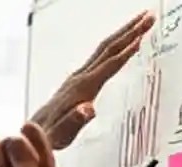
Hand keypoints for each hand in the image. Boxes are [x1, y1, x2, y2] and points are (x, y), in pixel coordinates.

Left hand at [31, 11, 155, 148]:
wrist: (32, 132)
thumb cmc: (49, 136)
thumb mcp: (61, 134)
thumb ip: (74, 122)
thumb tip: (88, 110)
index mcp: (81, 88)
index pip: (108, 66)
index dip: (126, 52)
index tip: (142, 37)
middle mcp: (79, 78)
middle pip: (108, 48)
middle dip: (130, 31)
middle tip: (149, 16)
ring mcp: (78, 77)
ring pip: (105, 48)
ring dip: (125, 33)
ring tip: (142, 21)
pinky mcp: (78, 79)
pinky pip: (101, 55)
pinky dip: (116, 44)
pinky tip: (123, 43)